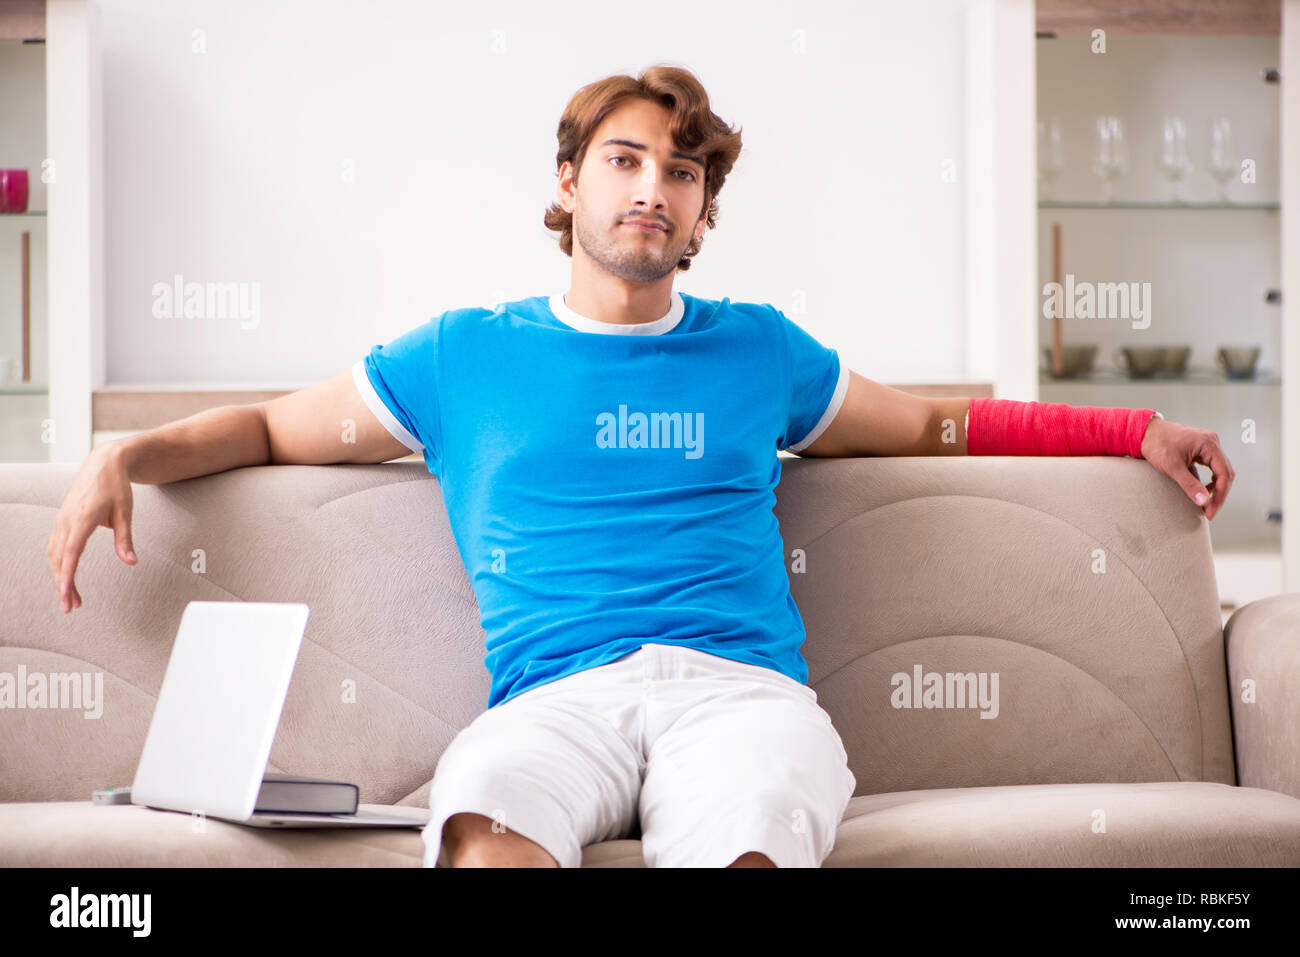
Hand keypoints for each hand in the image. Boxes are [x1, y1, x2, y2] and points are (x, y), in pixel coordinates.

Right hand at [46, 444, 137, 613]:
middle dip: (62, 584)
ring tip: (71, 597)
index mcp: (82, 518)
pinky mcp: (62, 519)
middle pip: (59, 558)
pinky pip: (55, 546)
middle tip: (70, 607)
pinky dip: (59, 563)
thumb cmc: (116, 487)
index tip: (66, 593)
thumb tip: (131, 562)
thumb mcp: (125, 513)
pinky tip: (65, 576)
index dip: (67, 574)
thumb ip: (125, 539)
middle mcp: (66, 520)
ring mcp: (61, 519)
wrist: (104, 463)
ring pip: (54, 554)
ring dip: (59, 576)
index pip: (71, 552)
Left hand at [1140, 415, 1234, 519]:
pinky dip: (1211, 480)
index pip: (1224, 474)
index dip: (1220, 495)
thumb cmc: (1157, 445)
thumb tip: (1203, 502)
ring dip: (1216, 488)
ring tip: (1206, 504)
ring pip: (1221, 471)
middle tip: (1209, 512)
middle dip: (1219, 494)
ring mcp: (1208, 445)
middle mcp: (1212, 442)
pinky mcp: (1202, 449)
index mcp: (1209, 444)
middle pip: (1226, 473)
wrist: (1145, 432)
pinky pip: (1213, 467)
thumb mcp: (1172, 467)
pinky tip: (1203, 490)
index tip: (1211, 511)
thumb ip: (1189, 484)